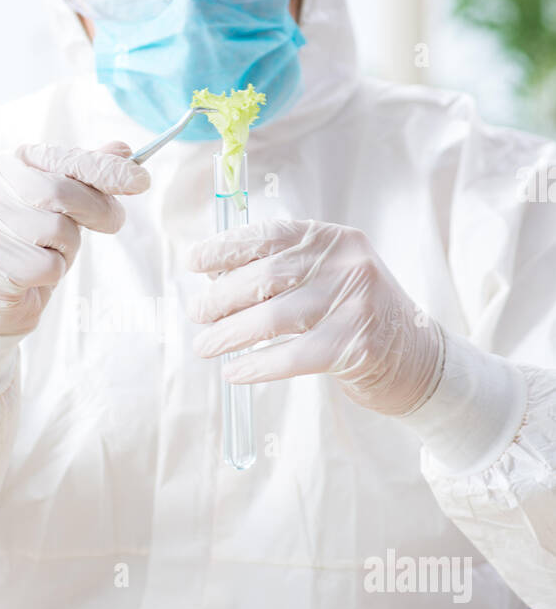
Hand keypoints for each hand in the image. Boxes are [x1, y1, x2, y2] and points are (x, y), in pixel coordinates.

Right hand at [0, 142, 149, 336]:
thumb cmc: (25, 248)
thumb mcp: (56, 209)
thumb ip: (83, 177)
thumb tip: (122, 149)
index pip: (57, 158)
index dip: (102, 168)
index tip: (141, 179)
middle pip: (60, 191)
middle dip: (97, 208)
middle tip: (112, 223)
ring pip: (57, 230)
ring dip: (68, 248)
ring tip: (47, 254)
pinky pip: (48, 266)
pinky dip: (53, 274)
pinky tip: (31, 277)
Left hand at [187, 219, 442, 415]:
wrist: (416, 358)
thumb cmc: (355, 315)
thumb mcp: (328, 276)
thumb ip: (283, 269)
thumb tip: (214, 276)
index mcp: (333, 239)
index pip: (269, 235)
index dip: (226, 247)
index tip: (193, 262)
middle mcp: (346, 264)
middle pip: (265, 277)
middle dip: (220, 298)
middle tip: (197, 315)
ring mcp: (355, 303)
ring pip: (272, 317)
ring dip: (229, 334)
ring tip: (205, 346)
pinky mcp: (356, 345)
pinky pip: (291, 356)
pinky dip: (255, 366)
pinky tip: (234, 372)